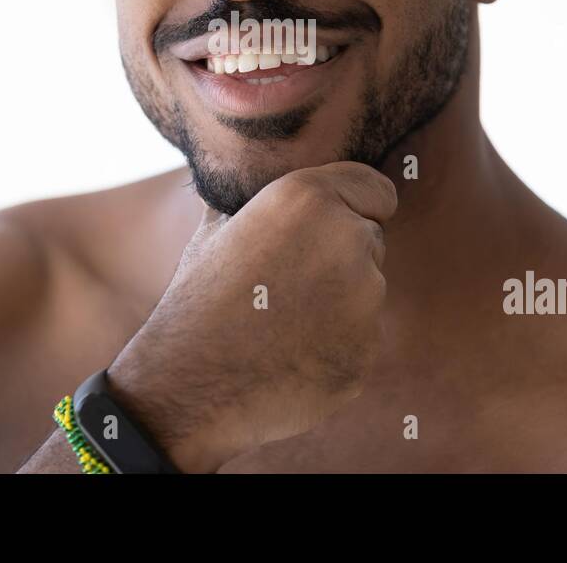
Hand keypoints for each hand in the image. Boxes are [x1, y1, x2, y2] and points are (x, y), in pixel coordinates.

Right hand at [107, 161, 395, 471]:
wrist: (189, 384)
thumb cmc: (198, 299)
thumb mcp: (219, 227)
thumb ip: (266, 200)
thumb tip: (274, 182)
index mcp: (310, 197)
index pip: (377, 190)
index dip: (358, 206)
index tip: (334, 225)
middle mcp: (348, 240)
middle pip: (371, 241)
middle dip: (342, 257)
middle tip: (287, 284)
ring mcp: (365, 300)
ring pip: (368, 292)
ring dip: (340, 303)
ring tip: (281, 325)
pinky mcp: (367, 352)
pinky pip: (362, 340)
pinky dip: (337, 347)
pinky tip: (290, 357)